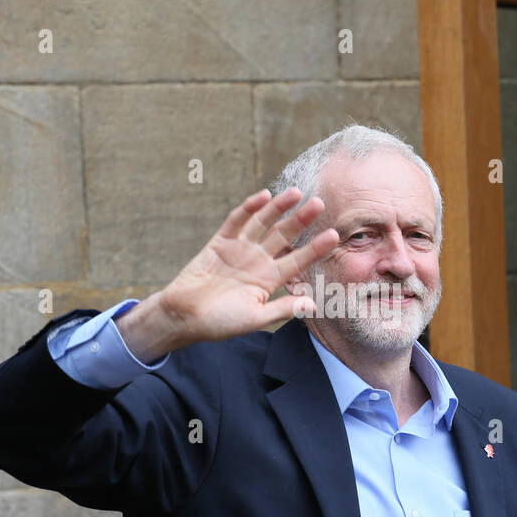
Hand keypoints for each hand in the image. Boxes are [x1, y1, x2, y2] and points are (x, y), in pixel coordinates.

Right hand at [117, 187, 337, 358]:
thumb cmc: (219, 322)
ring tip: (296, 193)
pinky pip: (237, 222)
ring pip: (263, 224)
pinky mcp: (219, 242)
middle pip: (284, 236)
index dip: (315, 248)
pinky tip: (263, 197)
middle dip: (301, 220)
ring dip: (278, 208)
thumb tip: (312, 305)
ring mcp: (239, 249)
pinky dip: (249, 209)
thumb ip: (282, 309)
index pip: (298, 260)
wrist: (183, 316)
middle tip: (320, 203)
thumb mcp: (254, 318)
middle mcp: (257, 261)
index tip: (334, 235)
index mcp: (269, 280)